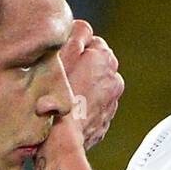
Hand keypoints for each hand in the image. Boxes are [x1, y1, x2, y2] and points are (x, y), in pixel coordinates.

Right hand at [60, 19, 123, 150]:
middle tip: (58, 81)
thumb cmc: (56, 96)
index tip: (60, 62)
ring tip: (62, 99)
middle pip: (93, 66)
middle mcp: (114, 80)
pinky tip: (68, 112)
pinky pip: (92, 107)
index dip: (72, 51)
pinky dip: (83, 107)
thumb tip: (84, 28)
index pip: (90, 43)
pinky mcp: (105, 121)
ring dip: (81, 89)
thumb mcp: (62, 54)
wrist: (62, 141)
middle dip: (79, 70)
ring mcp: (112, 103)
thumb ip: (77, 33)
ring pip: (93, 88)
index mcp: (105, 59)